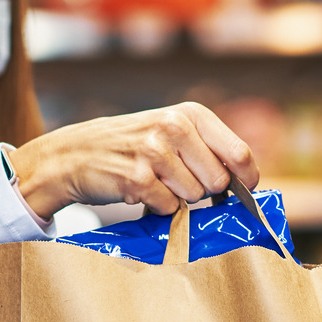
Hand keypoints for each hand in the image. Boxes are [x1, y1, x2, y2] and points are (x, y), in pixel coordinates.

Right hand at [6, 102, 259, 219]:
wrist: (74, 155)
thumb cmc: (131, 147)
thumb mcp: (170, 132)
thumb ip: (207, 148)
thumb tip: (246, 181)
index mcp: (190, 113)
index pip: (239, 153)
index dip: (246, 178)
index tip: (243, 189)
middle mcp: (174, 127)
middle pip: (218, 182)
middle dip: (202, 189)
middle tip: (176, 180)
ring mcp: (155, 152)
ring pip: (194, 197)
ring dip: (176, 197)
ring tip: (153, 181)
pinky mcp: (137, 178)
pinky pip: (169, 208)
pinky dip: (157, 207)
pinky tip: (138, 190)